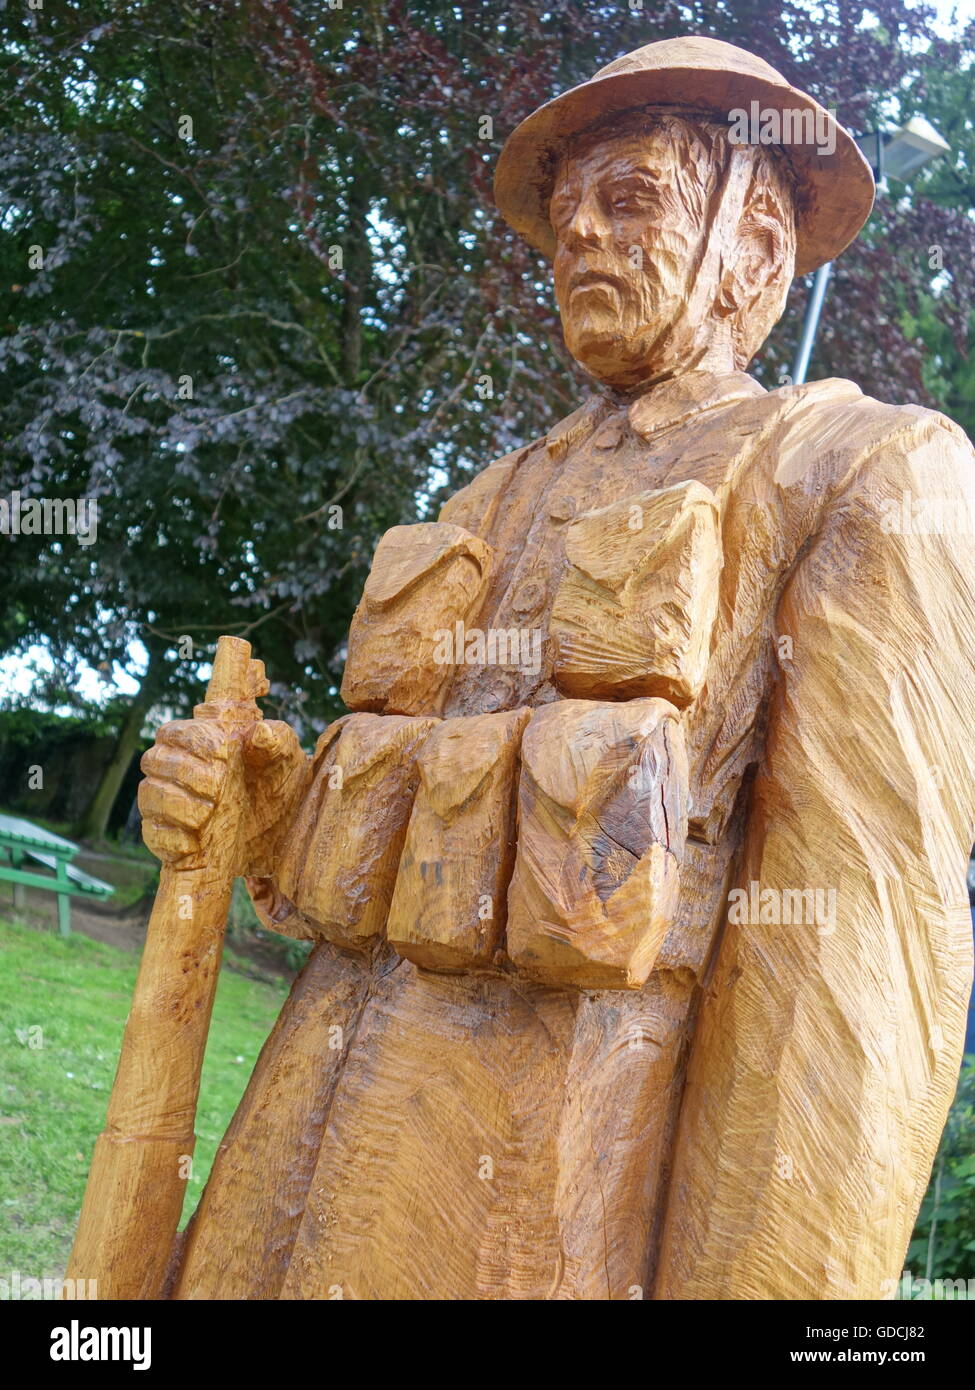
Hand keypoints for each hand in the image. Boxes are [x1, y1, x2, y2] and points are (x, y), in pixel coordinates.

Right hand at [138, 717, 306, 874]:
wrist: (280, 834)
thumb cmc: (276, 785)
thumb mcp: (285, 761)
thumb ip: (277, 740)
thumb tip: (261, 731)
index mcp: (198, 744)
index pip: (173, 732)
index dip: (194, 741)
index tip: (224, 755)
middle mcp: (176, 771)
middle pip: (152, 759)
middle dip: (184, 771)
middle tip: (218, 787)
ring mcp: (168, 805)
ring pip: (148, 794)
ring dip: (177, 803)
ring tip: (210, 812)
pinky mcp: (167, 837)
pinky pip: (152, 834)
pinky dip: (172, 838)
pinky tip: (196, 842)